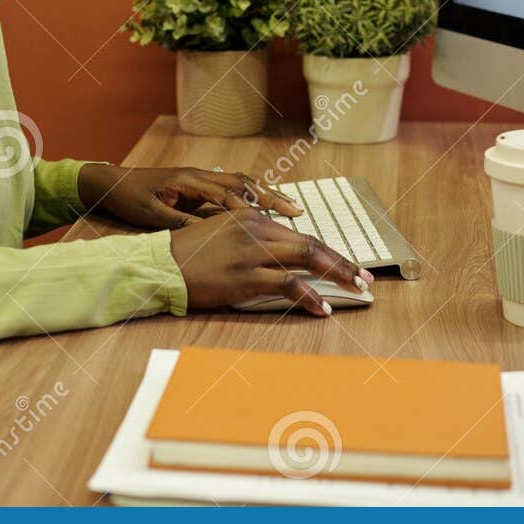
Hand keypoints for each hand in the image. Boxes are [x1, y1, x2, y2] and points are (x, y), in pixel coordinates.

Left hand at [77, 164, 303, 230]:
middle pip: (243, 184)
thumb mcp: (152, 215)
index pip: (228, 193)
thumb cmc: (130, 198)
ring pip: (242, 183)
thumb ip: (179, 223)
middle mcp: (200, 176)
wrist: (112, 182)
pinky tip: (265, 208)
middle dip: (271, 197)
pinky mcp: (199, 185)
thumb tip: (209, 234)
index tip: (274, 219)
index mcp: (189, 182)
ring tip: (291, 209)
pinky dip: (252, 195)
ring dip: (266, 194)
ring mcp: (201, 179)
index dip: (253, 206)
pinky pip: (233, 188)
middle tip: (296, 211)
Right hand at [166, 208, 372, 316]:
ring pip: (307, 259)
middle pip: (311, 244)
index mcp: (252, 216)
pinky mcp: (246, 276)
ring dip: (337, 275)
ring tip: (356, 289)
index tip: (346, 263)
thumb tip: (282, 257)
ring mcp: (252, 252)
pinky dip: (309, 296)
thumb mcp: (222, 233)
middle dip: (343, 262)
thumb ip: (252, 239)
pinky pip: (288, 284)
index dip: (328, 250)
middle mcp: (256, 228)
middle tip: (364, 278)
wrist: (160, 265)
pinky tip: (321, 308)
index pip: (299, 234)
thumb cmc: (188, 255)